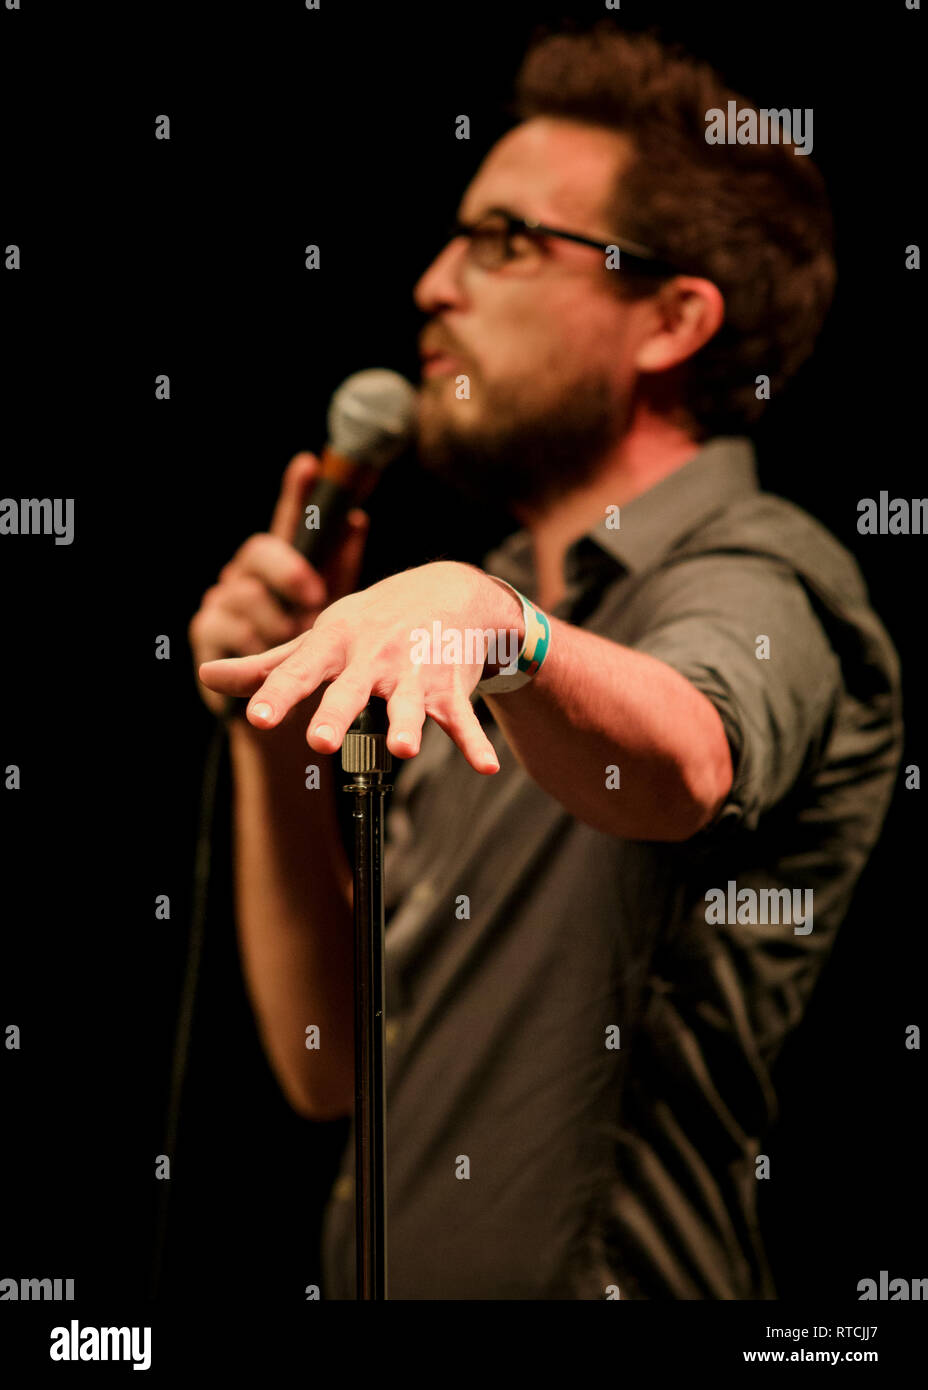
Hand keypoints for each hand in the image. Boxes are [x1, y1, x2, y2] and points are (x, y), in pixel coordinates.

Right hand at [188, 452, 368, 716]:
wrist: (284, 722)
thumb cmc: (314, 664)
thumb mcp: (336, 618)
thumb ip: (340, 569)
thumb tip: (357, 521)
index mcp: (280, 568)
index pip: (287, 521)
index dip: (295, 492)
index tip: (310, 464)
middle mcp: (247, 577)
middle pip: (261, 552)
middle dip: (288, 572)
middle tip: (313, 597)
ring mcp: (222, 603)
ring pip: (247, 594)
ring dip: (276, 623)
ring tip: (291, 646)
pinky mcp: (206, 634)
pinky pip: (230, 629)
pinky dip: (255, 647)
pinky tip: (267, 661)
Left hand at [197, 561, 515, 774]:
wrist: (452, 595)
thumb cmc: (372, 624)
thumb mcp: (320, 638)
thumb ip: (267, 665)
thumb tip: (205, 675)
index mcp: (335, 646)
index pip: (298, 672)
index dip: (276, 695)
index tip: (254, 717)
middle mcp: (373, 658)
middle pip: (351, 690)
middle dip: (337, 714)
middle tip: (320, 742)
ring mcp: (414, 674)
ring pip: (409, 704)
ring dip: (408, 726)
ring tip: (404, 749)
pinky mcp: (450, 689)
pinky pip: (462, 720)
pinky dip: (474, 743)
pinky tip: (485, 766)